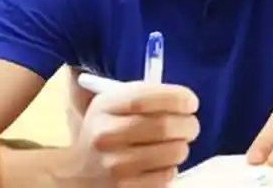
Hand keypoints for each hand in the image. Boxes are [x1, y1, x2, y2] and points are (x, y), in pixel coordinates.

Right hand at [66, 81, 199, 186]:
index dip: (175, 98)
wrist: (80, 172)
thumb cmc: (106, 132)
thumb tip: (184, 101)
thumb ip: (144, 97)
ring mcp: (115, 166)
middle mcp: (106, 136)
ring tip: (177, 144)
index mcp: (104, 108)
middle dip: (188, 124)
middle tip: (191, 125)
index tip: (190, 102)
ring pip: (171, 152)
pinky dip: (171, 168)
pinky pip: (166, 176)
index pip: (144, 98)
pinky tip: (162, 163)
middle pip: (163, 126)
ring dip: (182, 147)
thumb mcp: (112, 106)